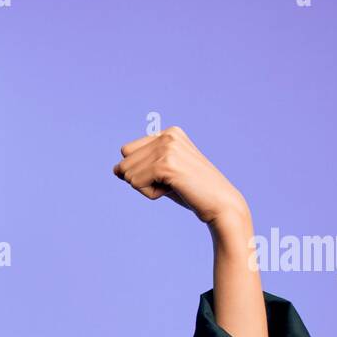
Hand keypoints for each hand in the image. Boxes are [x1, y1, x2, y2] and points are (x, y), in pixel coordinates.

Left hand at [112, 126, 247, 225]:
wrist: (220, 204)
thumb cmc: (192, 191)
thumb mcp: (163, 174)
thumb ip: (141, 167)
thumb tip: (115, 169)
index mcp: (168, 132)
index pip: (127, 151)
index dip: (141, 171)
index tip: (168, 176)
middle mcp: (167, 135)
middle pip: (124, 162)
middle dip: (141, 180)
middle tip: (171, 183)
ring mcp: (167, 148)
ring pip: (128, 174)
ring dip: (147, 188)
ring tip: (174, 186)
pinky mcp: (165, 164)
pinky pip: (136, 184)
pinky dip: (151, 194)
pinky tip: (173, 190)